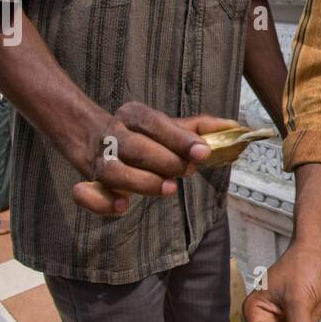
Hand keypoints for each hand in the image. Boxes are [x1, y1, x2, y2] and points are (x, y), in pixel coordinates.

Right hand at [71, 107, 239, 215]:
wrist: (88, 135)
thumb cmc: (141, 135)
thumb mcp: (167, 126)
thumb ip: (199, 128)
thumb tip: (233, 127)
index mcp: (133, 115)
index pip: (155, 123)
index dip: (180, 139)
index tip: (203, 153)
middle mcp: (112, 134)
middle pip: (136, 147)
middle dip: (165, 161)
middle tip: (187, 171)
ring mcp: (98, 160)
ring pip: (114, 171)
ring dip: (141, 181)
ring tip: (168, 188)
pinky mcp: (88, 182)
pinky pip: (87, 194)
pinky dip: (102, 202)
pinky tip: (124, 206)